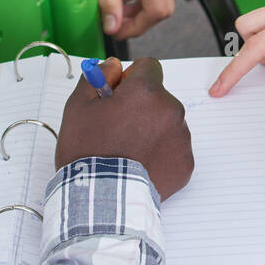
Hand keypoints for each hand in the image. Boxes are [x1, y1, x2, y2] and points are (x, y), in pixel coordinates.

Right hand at [56, 56, 193, 200]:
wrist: (101, 199)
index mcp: (146, 91)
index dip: (131, 80)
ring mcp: (181, 137)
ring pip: (167, 122)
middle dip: (141, 107)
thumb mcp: (78, 106)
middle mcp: (171, 109)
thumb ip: (97, 76)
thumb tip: (114, 65)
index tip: (118, 97)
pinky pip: (174, 148)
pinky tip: (141, 165)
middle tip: (118, 130)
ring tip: (129, 152)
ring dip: (152, 130)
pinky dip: (161, 154)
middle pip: (158, 97)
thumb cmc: (87, 152)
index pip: (148, 67)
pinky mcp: (186, 163)